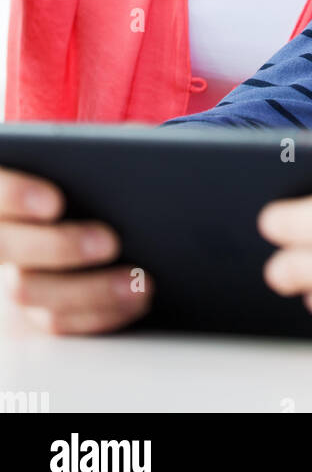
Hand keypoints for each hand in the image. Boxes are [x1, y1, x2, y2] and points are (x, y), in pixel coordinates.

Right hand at [0, 165, 152, 333]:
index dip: (16, 195)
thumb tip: (131, 148)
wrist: (69, 217)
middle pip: (6, 247)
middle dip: (60, 246)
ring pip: (30, 293)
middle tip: (110, 241)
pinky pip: (55, 324)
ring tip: (138, 281)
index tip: (55, 201)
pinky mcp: (26, 316)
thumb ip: (92, 152)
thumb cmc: (78, 174)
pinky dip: (98, 316)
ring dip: (89, 290)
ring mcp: (4, 279)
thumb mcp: (79, 157)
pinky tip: (135, 300)